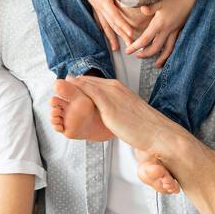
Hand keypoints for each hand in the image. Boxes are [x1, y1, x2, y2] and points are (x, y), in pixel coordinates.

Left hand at [62, 74, 182, 160]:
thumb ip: (117, 109)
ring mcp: (112, 94)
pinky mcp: (108, 105)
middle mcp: (115, 87)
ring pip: (85, 85)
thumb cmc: (145, 127)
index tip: (69, 88)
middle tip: (58, 88)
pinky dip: (76, 93)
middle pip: (87, 80)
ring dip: (70, 87)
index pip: (94, 81)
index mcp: (120, 88)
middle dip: (72, 84)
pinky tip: (66, 97)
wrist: (157, 133)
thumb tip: (111, 114)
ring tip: (57, 90)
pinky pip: (87, 95)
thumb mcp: (128, 113)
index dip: (80, 84)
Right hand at [74, 0, 132, 51]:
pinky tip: (108, 35)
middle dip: (121, 34)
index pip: (113, 14)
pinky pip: (100, 18)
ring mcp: (94, 3)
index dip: (122, 25)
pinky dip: (105, 27)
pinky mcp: (94, 2)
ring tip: (116, 48)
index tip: (131, 34)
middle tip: (131, 44)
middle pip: (110, 21)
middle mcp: (96, 2)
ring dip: (111, 34)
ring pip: (104, 21)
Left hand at [126, 0, 200, 65]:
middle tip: (138, 57)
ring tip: (157, 64)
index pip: (145, 39)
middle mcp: (168, 29)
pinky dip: (171, 51)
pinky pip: (175, 43)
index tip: (128, 52)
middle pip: (156, 47)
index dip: (136, 47)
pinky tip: (168, 53)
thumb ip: (150, 7)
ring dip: (162, 58)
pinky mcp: (181, 28)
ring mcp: (176, 30)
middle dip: (146, 54)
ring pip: (168, 48)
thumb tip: (141, 9)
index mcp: (160, 24)